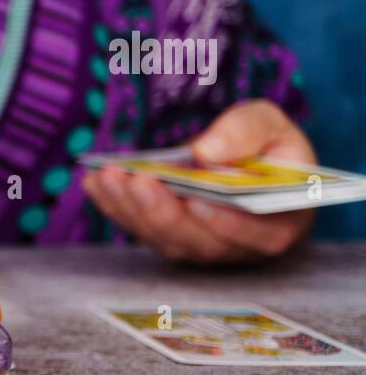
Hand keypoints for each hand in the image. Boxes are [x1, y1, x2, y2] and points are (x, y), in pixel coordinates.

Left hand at [81, 99, 314, 263]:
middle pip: (198, 241)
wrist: (245, 161)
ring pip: (163, 238)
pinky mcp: (169, 239)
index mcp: (279, 223)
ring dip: (131, 209)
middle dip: (163, 211)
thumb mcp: (270, 126)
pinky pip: (140, 229)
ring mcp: (200, 248)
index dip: (227, 222)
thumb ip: (248, 132)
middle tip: (137, 180)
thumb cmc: (265, 147)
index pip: (257, 234)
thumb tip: (206, 151)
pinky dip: (115, 207)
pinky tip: (95, 183)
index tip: (198, 201)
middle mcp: (238, 247)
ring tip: (108, 177)